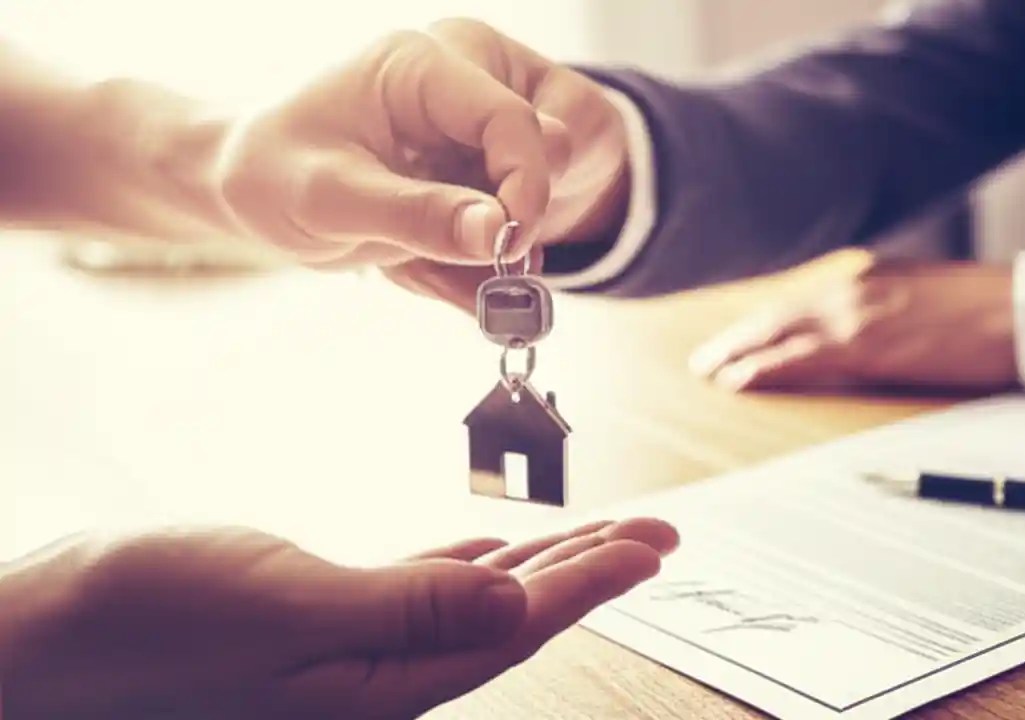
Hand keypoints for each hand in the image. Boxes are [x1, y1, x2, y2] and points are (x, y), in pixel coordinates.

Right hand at [1, 519, 676, 718]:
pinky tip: (490, 553)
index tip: (658, 545)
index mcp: (387, 683)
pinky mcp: (315, 619)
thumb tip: (517, 615)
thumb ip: (411, 614)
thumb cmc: (142, 631)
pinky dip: (467, 564)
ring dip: (542, 562)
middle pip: (515, 614)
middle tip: (659, 534)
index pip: (521, 626)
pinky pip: (419, 590)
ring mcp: (349, 649)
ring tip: (601, 534)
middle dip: (592, 570)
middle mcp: (381, 674)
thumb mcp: (288, 614)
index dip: (597, 581)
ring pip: (475, 598)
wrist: (40, 643)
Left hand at [213, 20, 597, 278]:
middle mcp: (451, 91)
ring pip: (529, 189)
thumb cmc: (266, 174)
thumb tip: (499, 233)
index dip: (526, 182)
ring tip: (441, 276)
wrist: (240, 187)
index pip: (509, 117)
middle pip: (541, 146)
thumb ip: (416, 215)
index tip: (510, 245)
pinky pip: (504, 219)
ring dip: (500, 247)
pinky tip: (443, 276)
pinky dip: (484, 260)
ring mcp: (459, 133)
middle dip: (518, 215)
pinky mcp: (462, 171)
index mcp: (420, 70)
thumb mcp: (329, 199)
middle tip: (486, 270)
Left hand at [689, 261, 1017, 392]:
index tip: (735, 339)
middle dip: (737, 339)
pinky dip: (768, 368)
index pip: (798, 302)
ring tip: (711, 373)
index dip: (762, 323)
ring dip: (740, 354)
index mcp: (867, 276)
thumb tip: (852, 328)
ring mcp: (859, 315)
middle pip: (777, 316)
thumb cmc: (985, 306)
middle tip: (703, 360)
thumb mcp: (921, 292)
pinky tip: (742, 379)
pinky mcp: (871, 346)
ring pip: (780, 335)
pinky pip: (804, 359)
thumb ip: (879, 305)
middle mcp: (854, 288)